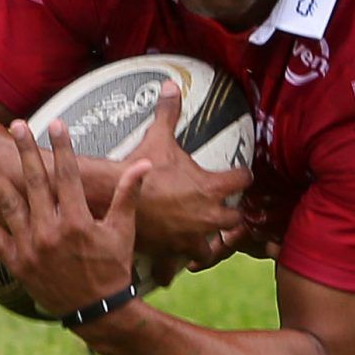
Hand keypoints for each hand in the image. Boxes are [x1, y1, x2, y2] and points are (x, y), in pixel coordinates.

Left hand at [0, 119, 147, 318]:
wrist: (95, 311)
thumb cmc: (113, 268)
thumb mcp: (123, 231)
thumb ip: (129, 195)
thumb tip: (144, 165)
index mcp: (78, 221)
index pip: (68, 175)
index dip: (62, 147)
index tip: (55, 123)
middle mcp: (50, 231)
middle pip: (35, 182)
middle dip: (25, 151)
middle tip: (16, 125)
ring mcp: (30, 247)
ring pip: (9, 205)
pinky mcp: (15, 262)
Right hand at [128, 81, 251, 266]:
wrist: (112, 196)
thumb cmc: (142, 167)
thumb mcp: (158, 137)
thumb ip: (169, 112)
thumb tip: (170, 84)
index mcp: (211, 188)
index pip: (243, 179)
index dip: (243, 175)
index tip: (241, 173)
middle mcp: (206, 216)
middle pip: (235, 220)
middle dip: (233, 216)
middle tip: (226, 209)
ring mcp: (189, 237)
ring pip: (211, 251)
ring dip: (209, 246)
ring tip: (204, 240)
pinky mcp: (169, 252)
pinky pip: (175, 269)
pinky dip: (173, 269)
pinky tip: (171, 268)